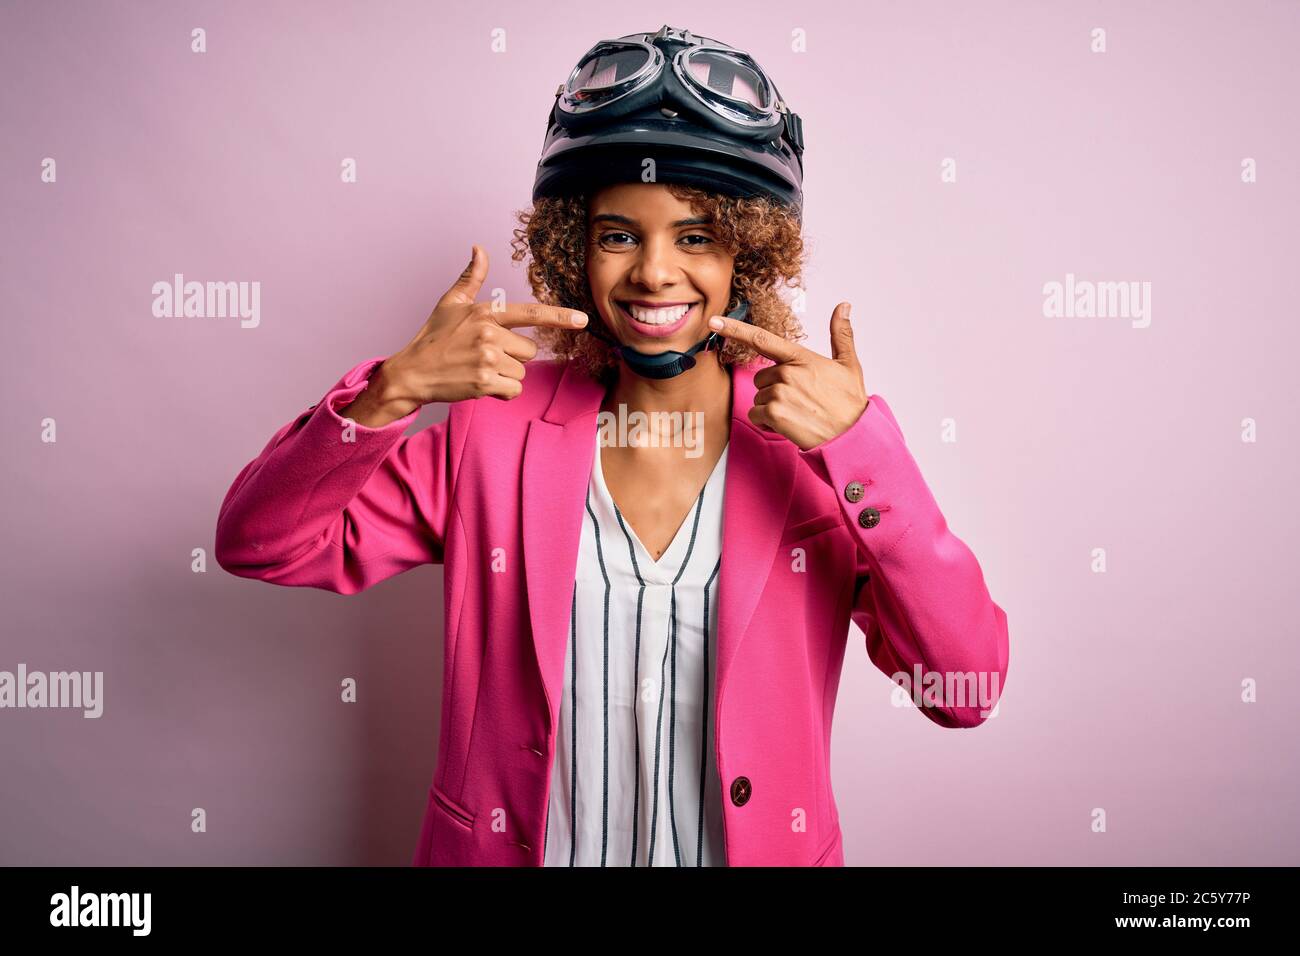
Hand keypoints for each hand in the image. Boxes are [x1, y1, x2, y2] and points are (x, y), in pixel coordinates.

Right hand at [346, 245, 588, 424]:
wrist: (412, 372)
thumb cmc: (434, 337)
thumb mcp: (451, 303)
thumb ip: (471, 277)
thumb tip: (479, 248)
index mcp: (486, 313)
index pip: (531, 313)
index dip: (560, 316)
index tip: (583, 319)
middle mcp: (489, 333)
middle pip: (530, 351)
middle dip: (513, 357)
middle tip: (483, 356)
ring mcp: (487, 358)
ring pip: (522, 371)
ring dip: (506, 375)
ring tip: (478, 369)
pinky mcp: (485, 382)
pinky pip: (514, 389)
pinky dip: (501, 392)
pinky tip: (480, 384)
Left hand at [706, 302, 866, 450]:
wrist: (852, 436)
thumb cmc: (849, 402)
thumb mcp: (848, 364)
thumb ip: (841, 334)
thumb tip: (843, 306)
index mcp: (801, 357)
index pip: (762, 338)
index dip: (735, 328)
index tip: (714, 321)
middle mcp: (787, 372)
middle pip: (760, 378)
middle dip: (773, 390)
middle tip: (799, 401)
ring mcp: (780, 393)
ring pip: (758, 398)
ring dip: (772, 408)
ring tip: (797, 414)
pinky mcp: (774, 414)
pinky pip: (756, 415)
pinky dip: (767, 423)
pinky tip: (789, 425)